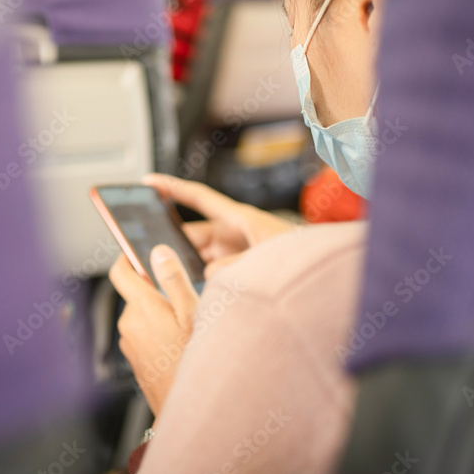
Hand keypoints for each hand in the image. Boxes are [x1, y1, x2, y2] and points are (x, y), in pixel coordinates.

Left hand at [109, 245, 197, 415]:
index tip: (138, 252)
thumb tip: (158, 252)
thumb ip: (174, 279)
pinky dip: (157, 333)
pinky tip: (178, 344)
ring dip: (158, 314)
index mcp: (142, 306)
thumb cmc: (193, 362)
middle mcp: (129, 323)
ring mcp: (130, 343)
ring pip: (141, 316)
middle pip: (136, 294)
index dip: (128, 257)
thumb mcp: (193, 313)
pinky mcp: (135, 360)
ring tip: (184, 325)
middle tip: (182, 297)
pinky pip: (143, 336)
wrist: (191, 407)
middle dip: (156, 291)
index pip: (120, 271)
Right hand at [143, 173, 295, 276]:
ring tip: (165, 275)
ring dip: (186, 265)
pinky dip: (201, 280)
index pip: (198, 198)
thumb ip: (234, 266)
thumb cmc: (303, 255)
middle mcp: (233, 232)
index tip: (148, 182)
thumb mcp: (265, 257)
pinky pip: (212, 271)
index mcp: (239, 218)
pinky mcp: (238, 267)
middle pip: (192, 233)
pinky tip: (190, 291)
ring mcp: (235, 250)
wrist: (325, 273)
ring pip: (200, 255)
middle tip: (148, 249)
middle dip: (171, 239)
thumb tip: (210, 275)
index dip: (172, 188)